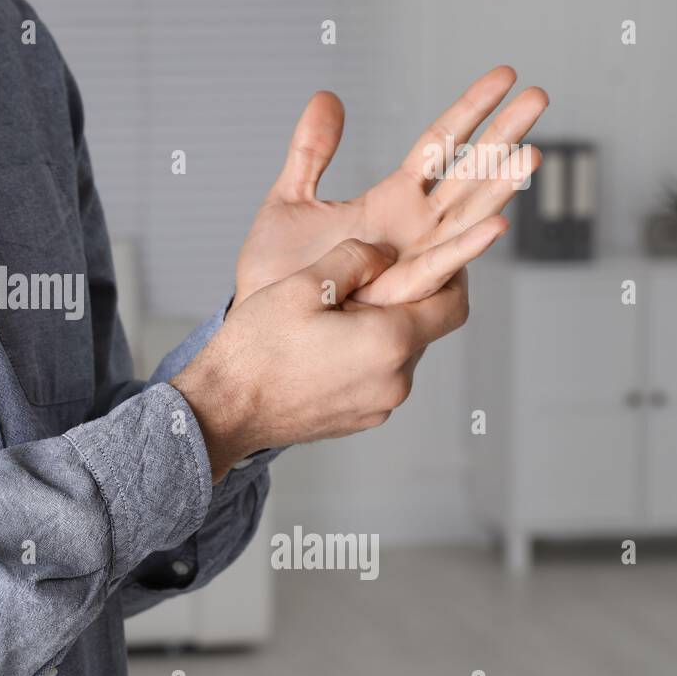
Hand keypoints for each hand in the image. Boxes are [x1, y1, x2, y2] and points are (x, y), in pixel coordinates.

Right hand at [173, 238, 468, 481]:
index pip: (453, 305)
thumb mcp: (303, 285)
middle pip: (423, 329)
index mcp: (388, 342)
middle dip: (401, 303)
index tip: (438, 259)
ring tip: (332, 319)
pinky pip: (376, 379)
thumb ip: (355, 259)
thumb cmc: (255, 349)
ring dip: (379, 332)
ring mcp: (378, 406)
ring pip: (397, 354)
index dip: (455, 275)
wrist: (222, 410)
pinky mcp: (359, 420)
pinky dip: (362, 358)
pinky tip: (320, 348)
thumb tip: (384, 255)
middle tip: (362, 285)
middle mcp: (394, 381)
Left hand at [233, 66, 547, 308]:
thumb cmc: (275, 274)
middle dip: (505, 136)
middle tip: (540, 95)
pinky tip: (497, 223)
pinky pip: (442, 269)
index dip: (471, 109)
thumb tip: (326, 97)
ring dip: (502, 188)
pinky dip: (468, 247)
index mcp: (392, 199)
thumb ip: (310, 151)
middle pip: (470, 173)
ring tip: (532, 154)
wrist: (260, 321)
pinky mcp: (402, 294)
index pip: (440, 144)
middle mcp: (415, 228)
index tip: (505, 75)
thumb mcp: (288, 200)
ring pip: (469, 217)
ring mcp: (413, 260)